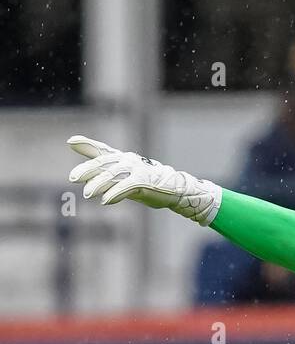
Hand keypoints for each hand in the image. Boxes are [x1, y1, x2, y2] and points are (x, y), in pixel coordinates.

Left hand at [67, 135, 221, 225]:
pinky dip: (115, 193)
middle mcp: (127, 160)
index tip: (70, 141)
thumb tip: (86, 178)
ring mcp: (136, 169)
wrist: (175, 189)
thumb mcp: (125, 177)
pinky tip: (105, 201)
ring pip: (113, 174)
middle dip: (87, 170)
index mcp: (122, 158)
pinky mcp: (144, 181)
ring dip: (99, 184)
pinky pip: (126, 186)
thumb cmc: (148, 184)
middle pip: (103, 162)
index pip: (102, 150)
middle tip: (73, 178)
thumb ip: (107, 174)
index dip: (86, 144)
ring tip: (88, 194)